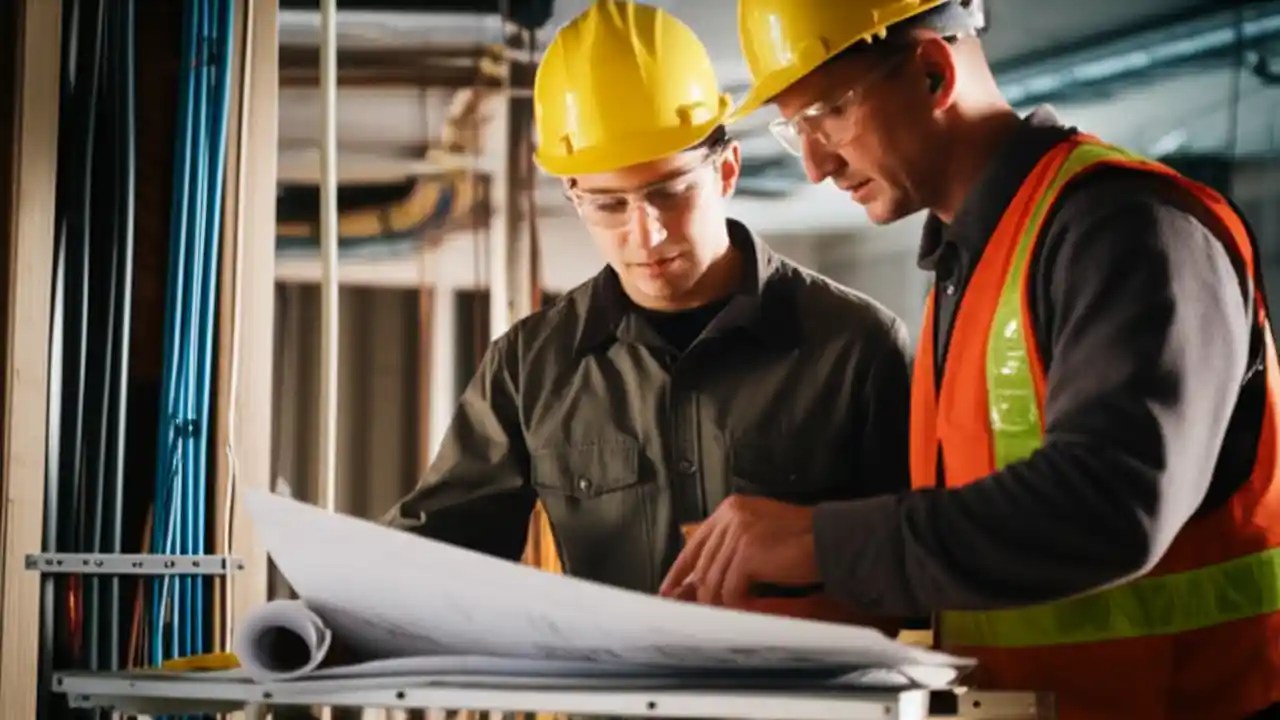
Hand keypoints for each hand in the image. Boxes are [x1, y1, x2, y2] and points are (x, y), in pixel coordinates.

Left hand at [659, 494, 820, 606]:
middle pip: (702, 566)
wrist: (831, 540)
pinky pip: (730, 591)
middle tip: (706, 614)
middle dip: (702, 594)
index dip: (678, 571)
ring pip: (713, 582)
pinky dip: (741, 604)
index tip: (667, 592)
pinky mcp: (746, 553)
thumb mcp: (760, 537)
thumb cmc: (802, 542)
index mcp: (731, 509)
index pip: (694, 544)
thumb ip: (732, 549)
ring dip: (725, 603)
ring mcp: (737, 533)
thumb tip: (704, 580)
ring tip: (739, 612)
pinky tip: (753, 606)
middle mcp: (730, 516)